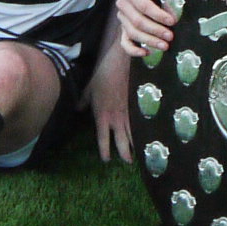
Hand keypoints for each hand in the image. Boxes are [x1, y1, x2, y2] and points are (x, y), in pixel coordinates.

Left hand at [89, 39, 134, 161]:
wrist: (119, 64)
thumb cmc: (102, 76)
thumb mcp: (88, 90)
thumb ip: (83, 102)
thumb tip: (77, 109)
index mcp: (102, 115)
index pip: (102, 138)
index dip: (104, 150)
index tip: (106, 159)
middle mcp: (115, 117)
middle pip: (121, 140)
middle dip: (125, 152)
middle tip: (128, 161)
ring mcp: (128, 111)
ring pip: (133, 132)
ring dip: (136, 144)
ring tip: (141, 154)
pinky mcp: (137, 104)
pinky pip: (140, 121)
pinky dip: (144, 130)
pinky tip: (149, 135)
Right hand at [116, 0, 178, 56]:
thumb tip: (175, 14)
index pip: (144, 5)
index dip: (158, 15)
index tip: (172, 21)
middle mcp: (123, 4)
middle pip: (138, 21)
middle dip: (155, 30)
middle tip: (170, 36)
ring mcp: (122, 18)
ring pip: (133, 33)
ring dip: (149, 41)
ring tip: (164, 46)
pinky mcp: (123, 30)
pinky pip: (125, 43)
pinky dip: (134, 50)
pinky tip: (146, 53)